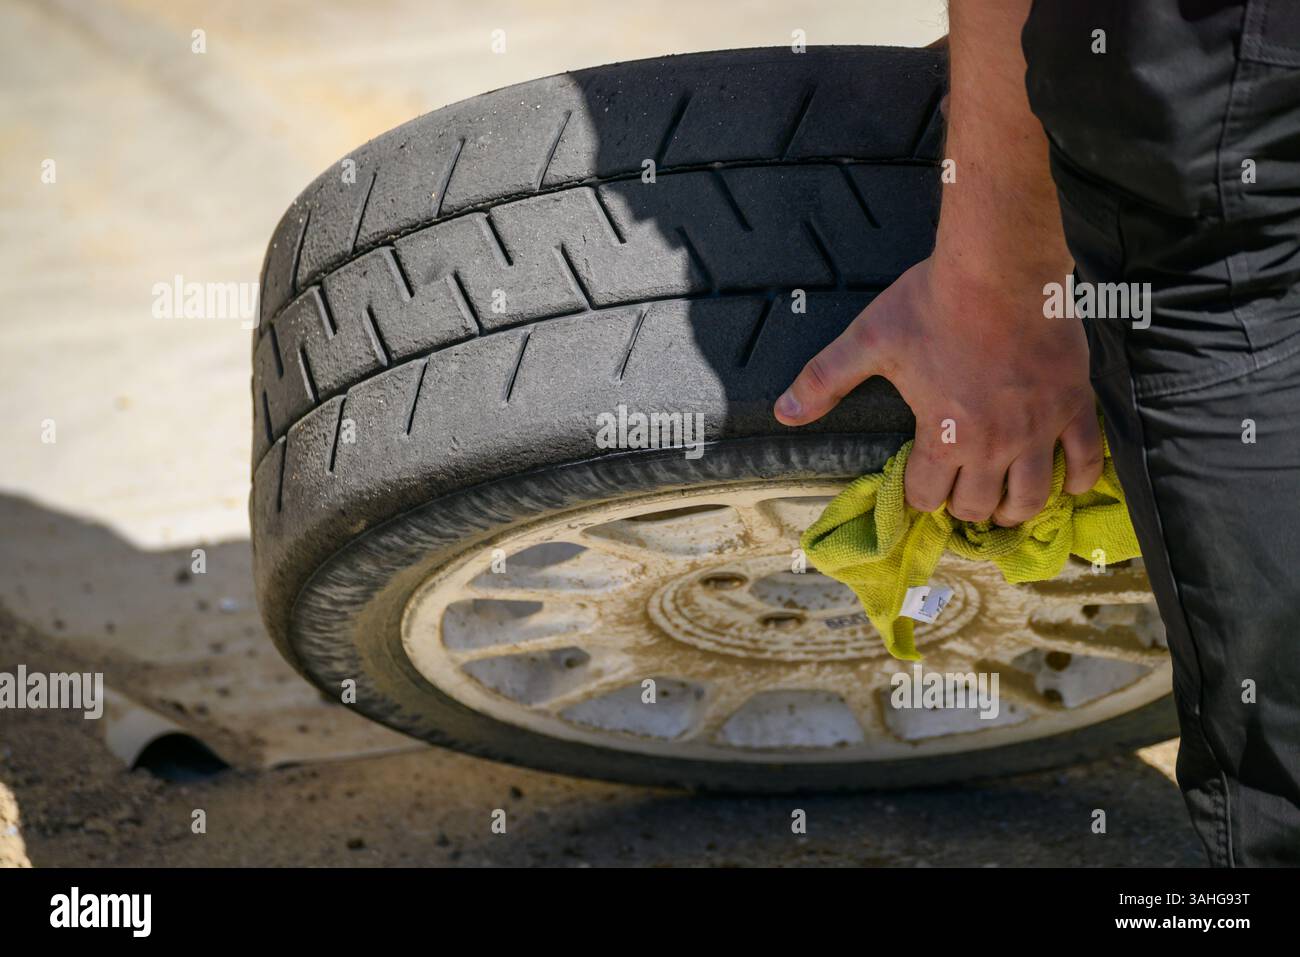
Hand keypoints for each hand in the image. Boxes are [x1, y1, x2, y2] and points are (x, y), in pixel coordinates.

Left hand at [774, 255, 1102, 524]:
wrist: (999, 263)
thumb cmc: (932, 301)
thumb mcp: (868, 340)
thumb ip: (824, 380)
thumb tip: (782, 412)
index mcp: (942, 436)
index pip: (926, 496)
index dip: (917, 497)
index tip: (918, 490)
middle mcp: (992, 444)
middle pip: (979, 505)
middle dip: (964, 509)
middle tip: (961, 500)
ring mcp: (1038, 427)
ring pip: (1032, 497)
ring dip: (1016, 510)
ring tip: (1006, 508)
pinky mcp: (1073, 404)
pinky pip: (1085, 458)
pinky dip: (1080, 479)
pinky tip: (1070, 485)